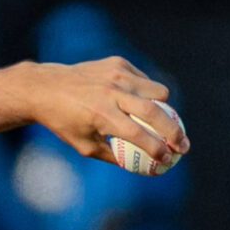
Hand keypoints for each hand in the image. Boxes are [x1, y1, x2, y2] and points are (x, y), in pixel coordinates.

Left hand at [18, 57, 188, 167]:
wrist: (46, 88)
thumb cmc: (65, 122)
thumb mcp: (83, 145)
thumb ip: (112, 155)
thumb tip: (140, 167)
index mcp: (101, 116)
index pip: (138, 135)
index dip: (157, 148)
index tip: (169, 159)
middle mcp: (111, 93)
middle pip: (155, 112)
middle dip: (174, 131)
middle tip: (183, 145)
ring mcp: (117, 75)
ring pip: (156, 91)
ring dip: (163, 109)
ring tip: (159, 121)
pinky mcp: (118, 63)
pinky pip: (144, 80)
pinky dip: (146, 92)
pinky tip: (136, 101)